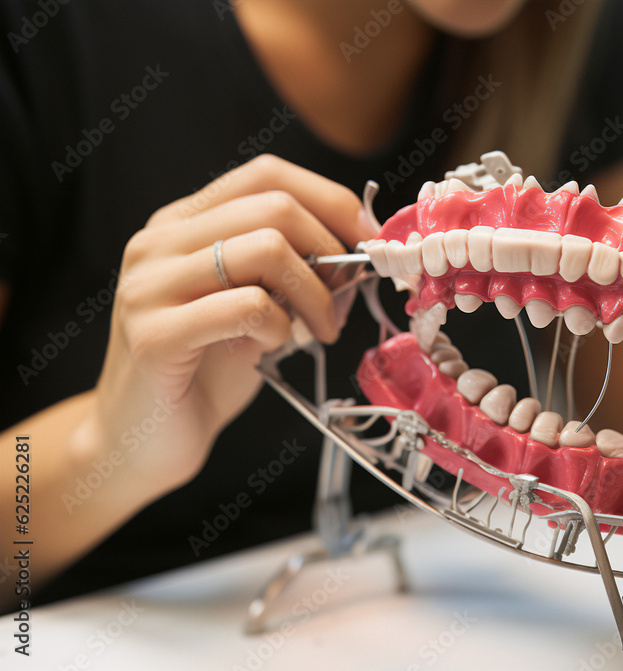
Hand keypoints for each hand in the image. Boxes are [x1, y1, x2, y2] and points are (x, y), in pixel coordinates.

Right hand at [85, 154, 375, 495]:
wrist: (144, 441)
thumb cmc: (206, 369)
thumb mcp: (253, 304)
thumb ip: (287, 268)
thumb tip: (357, 248)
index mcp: (183, 223)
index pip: (266, 174)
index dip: (329, 199)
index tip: (369, 238)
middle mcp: (158, 242)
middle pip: (274, 207)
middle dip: (332, 251)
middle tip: (346, 296)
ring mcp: (150, 285)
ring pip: (265, 248)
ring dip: (315, 293)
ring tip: (320, 329)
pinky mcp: (153, 334)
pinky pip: (247, 306)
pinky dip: (281, 326)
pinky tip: (274, 346)